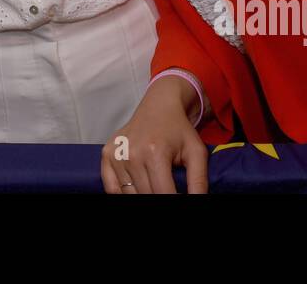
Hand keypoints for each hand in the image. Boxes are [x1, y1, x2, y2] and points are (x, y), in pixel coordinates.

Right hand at [100, 76, 207, 193]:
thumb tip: (198, 201)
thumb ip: (199, 181)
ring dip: (143, 194)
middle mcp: (132, 154)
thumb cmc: (179, 130)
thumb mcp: (197, 153)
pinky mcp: (107, 154)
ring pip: (128, 194)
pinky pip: (112, 188)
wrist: (159, 106)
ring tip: (154, 181)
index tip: (178, 195)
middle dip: (160, 196)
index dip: (173, 200)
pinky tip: (137, 184)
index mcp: (155, 153)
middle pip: (146, 196)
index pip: (163, 194)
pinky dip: (123, 192)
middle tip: (167, 187)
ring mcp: (116, 154)